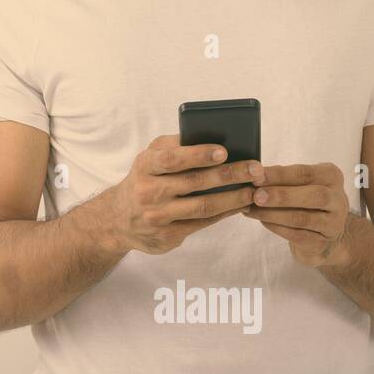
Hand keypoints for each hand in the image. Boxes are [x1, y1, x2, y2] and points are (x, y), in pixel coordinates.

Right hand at [113, 134, 259, 254]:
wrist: (117, 220)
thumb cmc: (144, 180)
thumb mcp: (149, 158)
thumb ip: (174, 146)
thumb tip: (214, 137)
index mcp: (145, 166)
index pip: (172, 158)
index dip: (198, 154)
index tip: (224, 151)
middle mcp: (148, 192)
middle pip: (194, 182)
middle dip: (229, 174)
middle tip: (256, 169)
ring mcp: (157, 217)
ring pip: (203, 206)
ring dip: (233, 197)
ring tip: (254, 189)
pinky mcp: (166, 236)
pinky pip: (202, 223)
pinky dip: (224, 213)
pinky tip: (240, 204)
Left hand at [241, 162, 351, 266]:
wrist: (322, 233)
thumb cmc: (304, 200)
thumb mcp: (298, 184)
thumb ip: (280, 178)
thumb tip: (253, 174)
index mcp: (331, 176)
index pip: (305, 173)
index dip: (279, 175)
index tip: (255, 176)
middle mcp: (338, 199)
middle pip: (314, 195)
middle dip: (282, 195)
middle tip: (256, 195)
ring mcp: (333, 223)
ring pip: (303, 218)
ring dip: (273, 214)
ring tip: (251, 210)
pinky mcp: (322, 242)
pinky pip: (297, 235)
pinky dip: (276, 227)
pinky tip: (262, 221)